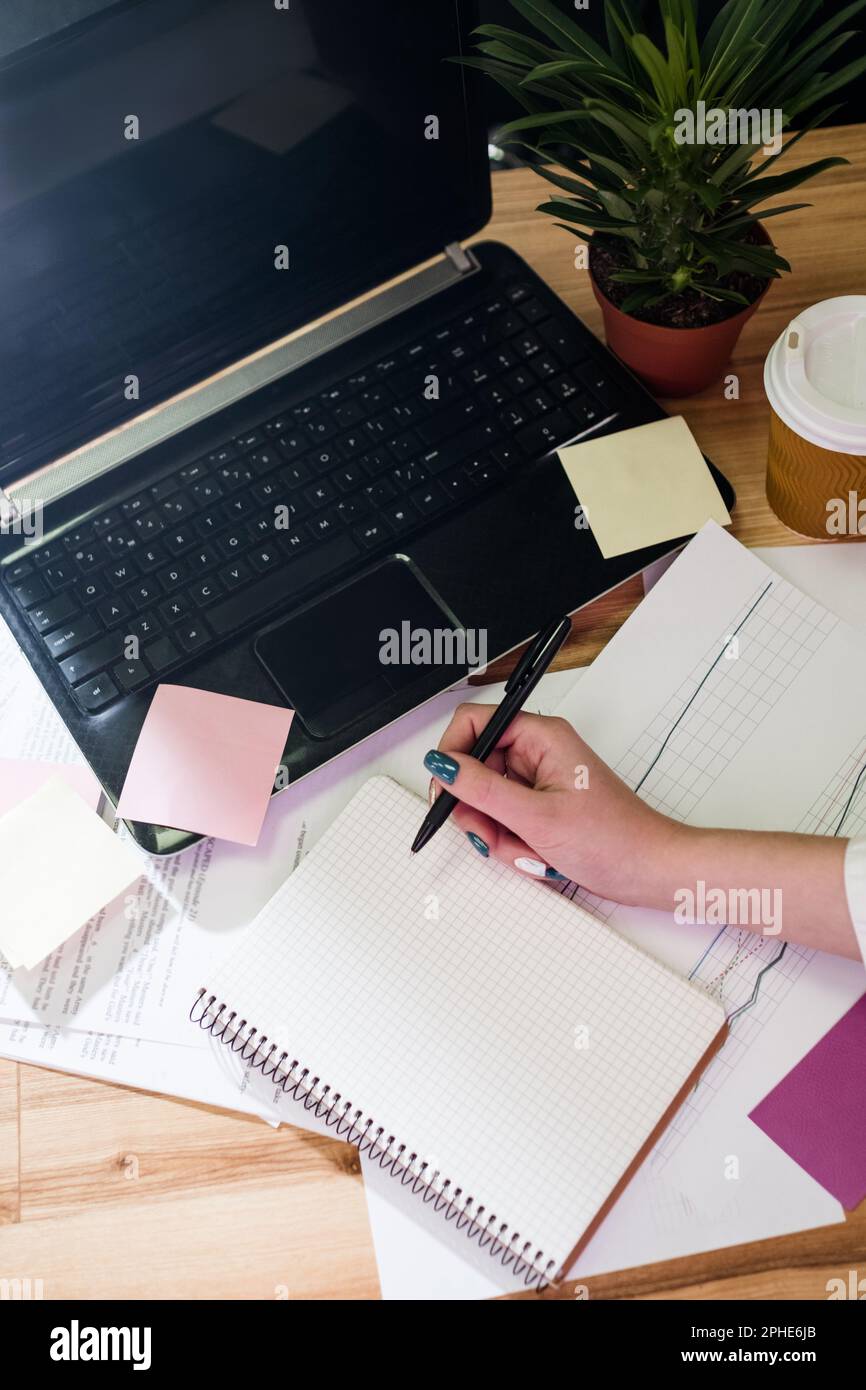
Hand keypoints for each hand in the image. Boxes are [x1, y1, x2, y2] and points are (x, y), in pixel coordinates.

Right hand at [423, 705, 681, 903]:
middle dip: (480, 810)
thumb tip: (443, 766)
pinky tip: (539, 854)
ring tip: (530, 848)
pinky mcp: (541, 808)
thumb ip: (482, 790)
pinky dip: (513, 844)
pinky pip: (505, 822)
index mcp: (541, 737)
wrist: (648, 871)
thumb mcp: (536, 816)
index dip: (452, 754)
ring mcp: (538, 782)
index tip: (448, 789)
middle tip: (495, 833)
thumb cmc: (614, 839)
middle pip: (475, 769)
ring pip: (487, 803)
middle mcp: (538, 753)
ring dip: (499, 834)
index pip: (474, 723)